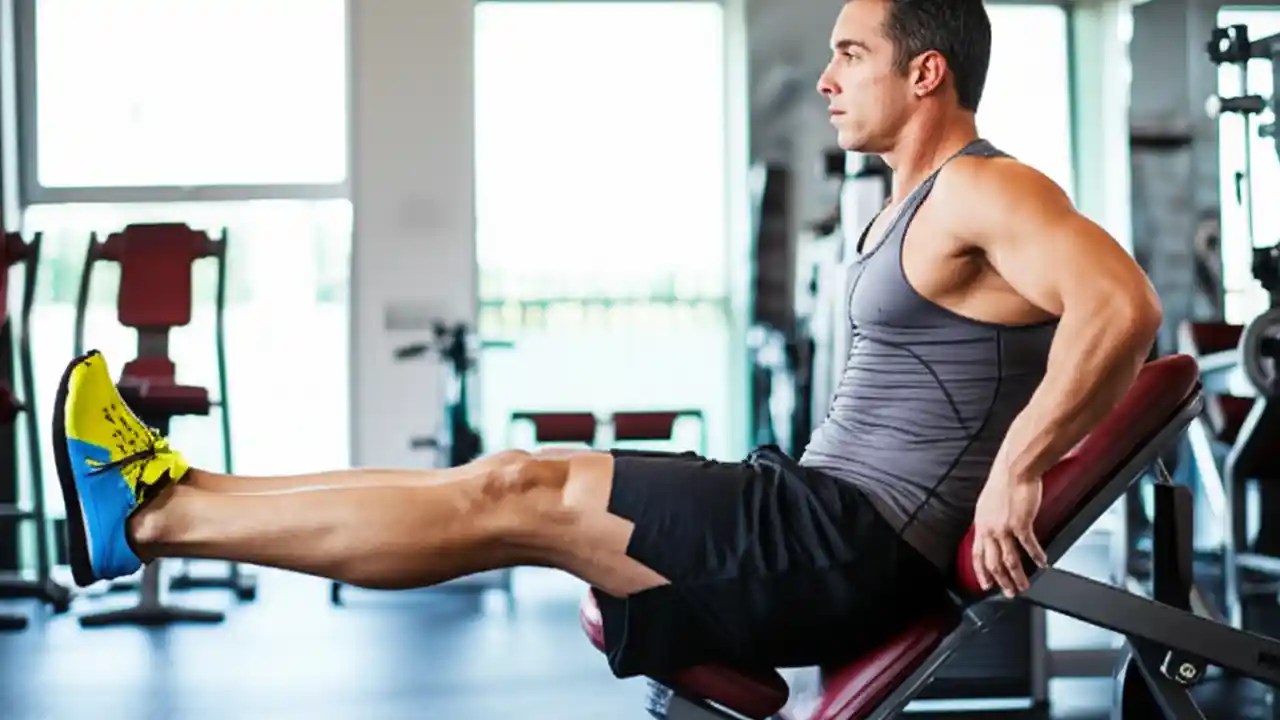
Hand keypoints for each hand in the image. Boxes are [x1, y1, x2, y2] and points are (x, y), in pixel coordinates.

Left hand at [972, 475, 1048, 597]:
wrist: (1014, 468)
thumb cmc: (1004, 481)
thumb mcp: (989, 503)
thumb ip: (990, 519)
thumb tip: (993, 529)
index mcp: (980, 523)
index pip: (977, 554)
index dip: (981, 572)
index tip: (985, 584)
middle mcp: (989, 528)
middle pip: (992, 563)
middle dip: (1001, 581)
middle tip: (1009, 593)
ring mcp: (1004, 527)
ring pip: (1009, 560)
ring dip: (1017, 576)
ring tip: (1024, 586)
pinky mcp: (1020, 523)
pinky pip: (1028, 546)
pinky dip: (1036, 557)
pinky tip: (1043, 563)